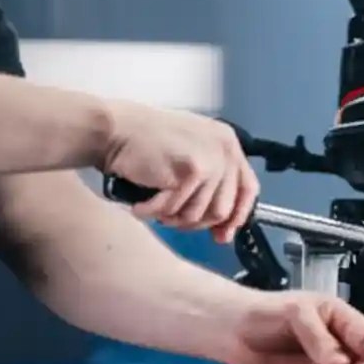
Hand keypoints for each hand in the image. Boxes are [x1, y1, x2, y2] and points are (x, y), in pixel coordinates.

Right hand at [99, 99, 258, 242]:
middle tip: (170, 218)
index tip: (222, 234)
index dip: (237, 216)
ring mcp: (210, 160)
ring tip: (154, 208)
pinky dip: (153, 213)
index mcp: (229, 144)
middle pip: (223, 209)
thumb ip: (212, 183)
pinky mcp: (190, 171)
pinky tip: (140, 206)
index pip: (249, 189)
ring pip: (197, 214)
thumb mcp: (191, 152)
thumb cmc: (146, 141)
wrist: (114, 128)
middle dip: (195, 222)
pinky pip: (175, 210)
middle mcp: (225, 150)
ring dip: (172, 219)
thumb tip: (224, 228)